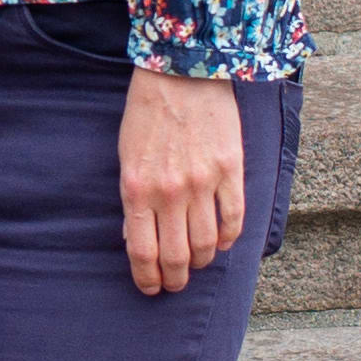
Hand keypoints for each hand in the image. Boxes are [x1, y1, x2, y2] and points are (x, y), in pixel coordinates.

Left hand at [118, 65, 250, 296]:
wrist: (182, 71)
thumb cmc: (148, 112)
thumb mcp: (127, 156)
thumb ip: (133, 199)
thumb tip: (135, 237)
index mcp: (137, 189)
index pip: (142, 251)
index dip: (147, 278)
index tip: (151, 288)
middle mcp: (169, 192)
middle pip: (176, 256)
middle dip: (175, 279)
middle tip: (176, 284)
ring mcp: (202, 183)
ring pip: (206, 244)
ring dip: (202, 261)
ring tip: (197, 263)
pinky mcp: (230, 171)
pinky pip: (233, 219)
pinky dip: (228, 239)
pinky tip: (222, 243)